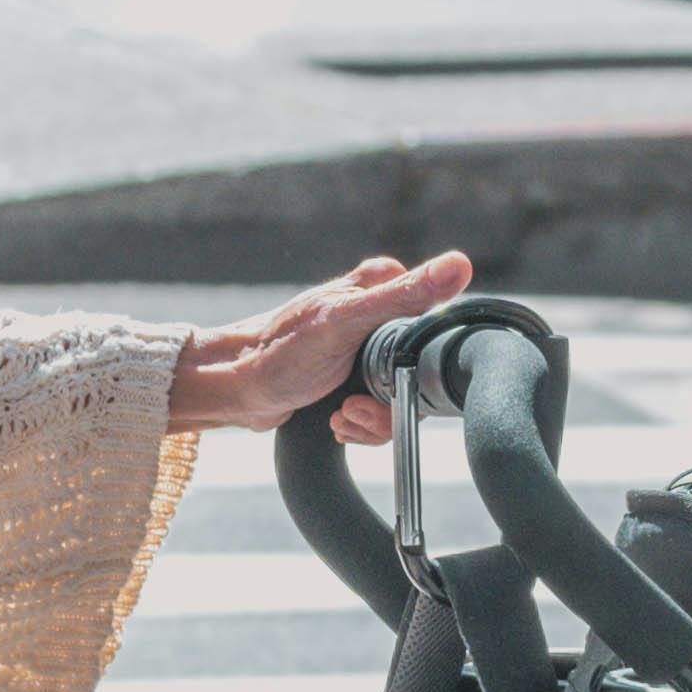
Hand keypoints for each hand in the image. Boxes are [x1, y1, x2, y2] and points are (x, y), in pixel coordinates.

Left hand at [168, 252, 475, 443]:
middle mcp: (378, 315)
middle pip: (420, 369)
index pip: (435, 327)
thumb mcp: (345, 322)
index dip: (421, 367)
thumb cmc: (279, 351)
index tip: (386, 384)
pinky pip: (382, 410)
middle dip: (390, 403)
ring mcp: (368, 349)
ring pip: (402, 395)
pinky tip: (337, 419)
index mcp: (381, 287)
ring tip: (340, 414)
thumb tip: (458, 266)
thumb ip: (403, 296)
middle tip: (353, 406)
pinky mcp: (356, 377)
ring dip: (373, 419)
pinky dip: (362, 424)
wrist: (234, 388)